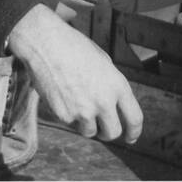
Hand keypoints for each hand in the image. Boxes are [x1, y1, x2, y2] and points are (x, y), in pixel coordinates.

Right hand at [7, 5, 143, 143]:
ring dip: (86, 124)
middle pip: (113, 133)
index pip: (134, 119)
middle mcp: (104, 101)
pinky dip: (68, 116)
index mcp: (118, 85)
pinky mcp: (64, 115)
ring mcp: (83, 110)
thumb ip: (112, 86)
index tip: (131, 137)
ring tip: (77, 102)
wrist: (46, 43)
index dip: (134, 132)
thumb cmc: (74, 48)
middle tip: (101, 127)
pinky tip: (63, 96)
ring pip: (90, 132)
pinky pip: (71, 124)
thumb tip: (115, 106)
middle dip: (107, 132)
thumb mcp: (104, 62)